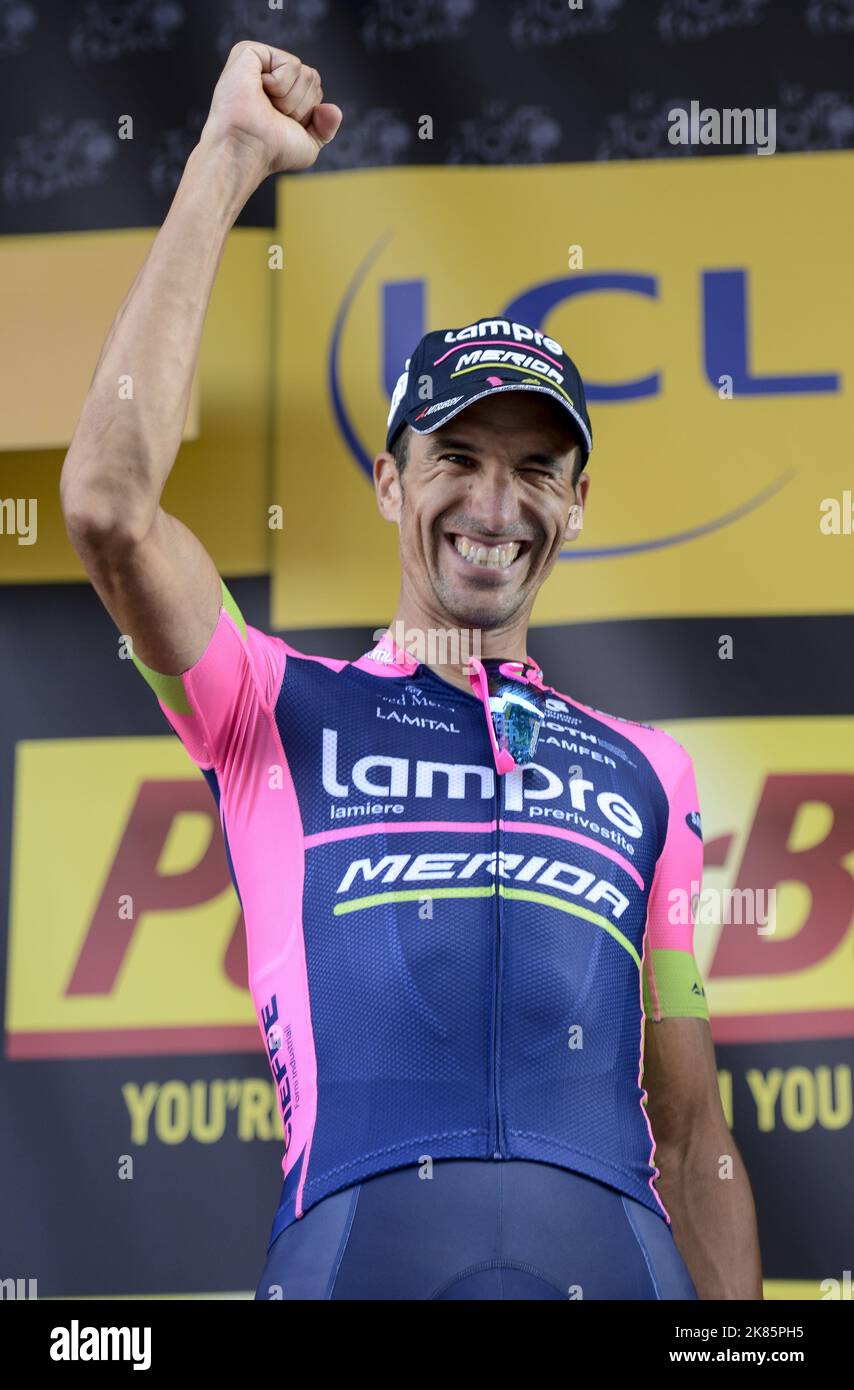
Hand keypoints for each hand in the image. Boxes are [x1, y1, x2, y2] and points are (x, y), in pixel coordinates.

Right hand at [200, 41, 341, 183]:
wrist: (247, 151)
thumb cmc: (270, 152)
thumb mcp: (307, 145)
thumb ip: (325, 128)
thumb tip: (334, 109)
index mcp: (281, 91)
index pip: (315, 88)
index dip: (307, 112)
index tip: (283, 123)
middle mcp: (270, 73)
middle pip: (312, 77)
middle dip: (301, 105)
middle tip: (273, 115)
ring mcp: (259, 62)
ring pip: (304, 72)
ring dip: (290, 99)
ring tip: (264, 106)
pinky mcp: (249, 51)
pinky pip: (290, 64)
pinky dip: (280, 86)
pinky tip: (258, 92)